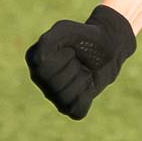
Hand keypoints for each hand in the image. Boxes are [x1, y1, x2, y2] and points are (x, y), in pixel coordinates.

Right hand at [25, 5, 135, 119]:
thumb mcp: (66, 30)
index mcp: (34, 59)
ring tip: (83, 71)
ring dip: (82, 82)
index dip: (65, 58)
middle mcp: (39, 79)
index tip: (70, 50)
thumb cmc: (84, 38)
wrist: (107, 48)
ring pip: (66, 98)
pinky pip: (76, 110)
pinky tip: (87, 85)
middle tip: (79, 61)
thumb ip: (48, 41)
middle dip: (74, 70)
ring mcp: (53, 95)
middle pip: (55, 85)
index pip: (45, 69)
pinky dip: (87, 97)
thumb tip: (40, 61)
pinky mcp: (69, 107)